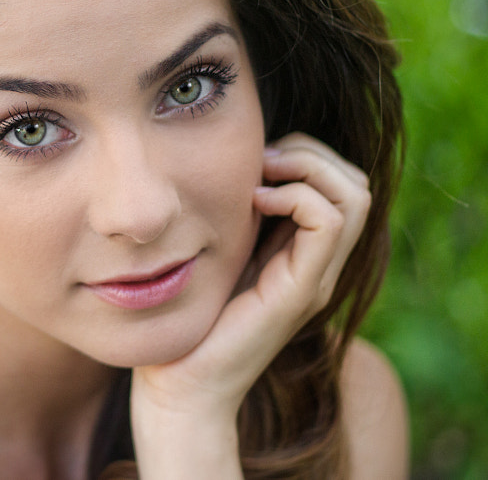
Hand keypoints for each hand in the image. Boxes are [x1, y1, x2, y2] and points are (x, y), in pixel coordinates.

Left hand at [128, 132, 371, 476]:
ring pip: (354, 194)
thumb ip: (236, 215)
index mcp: (301, 253)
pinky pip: (329, 221)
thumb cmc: (187, 317)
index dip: (304, 153)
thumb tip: (238, 163)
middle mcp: (318, 264)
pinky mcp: (300, 291)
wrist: (180, 383)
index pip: (340, 182)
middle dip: (309, 152)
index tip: (253, 160)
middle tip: (259, 161)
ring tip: (260, 176)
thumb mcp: (215, 249)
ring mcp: (315, 278)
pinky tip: (254, 202)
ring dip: (306, 167)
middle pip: (355, 182)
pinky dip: (296, 195)